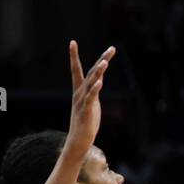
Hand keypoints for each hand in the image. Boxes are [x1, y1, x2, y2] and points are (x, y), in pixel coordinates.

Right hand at [66, 41, 114, 158]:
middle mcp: (79, 94)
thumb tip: (99, 78)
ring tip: (105, 61)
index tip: (72, 42)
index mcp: (80, 91)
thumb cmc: (86, 122)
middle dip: (101, 60)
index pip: (76, 70)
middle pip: (90, 73)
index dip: (73, 56)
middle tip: (112, 48)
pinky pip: (91, 99)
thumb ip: (94, 90)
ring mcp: (82, 102)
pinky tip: (100, 82)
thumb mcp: (92, 103)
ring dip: (98, 72)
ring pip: (90, 84)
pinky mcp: (86, 112)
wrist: (78, 141)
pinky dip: (95, 90)